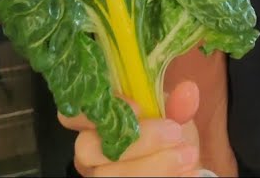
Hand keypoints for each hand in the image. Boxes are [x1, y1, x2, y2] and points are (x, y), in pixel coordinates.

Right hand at [58, 81, 205, 176]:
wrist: (182, 162)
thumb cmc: (171, 137)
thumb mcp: (176, 116)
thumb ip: (178, 105)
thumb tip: (187, 90)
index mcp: (98, 124)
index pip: (71, 116)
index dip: (94, 112)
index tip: (138, 107)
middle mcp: (92, 153)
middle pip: (89, 150)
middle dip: (136, 141)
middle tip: (175, 133)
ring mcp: (101, 175)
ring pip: (109, 176)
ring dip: (154, 165)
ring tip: (188, 155)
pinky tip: (188, 173)